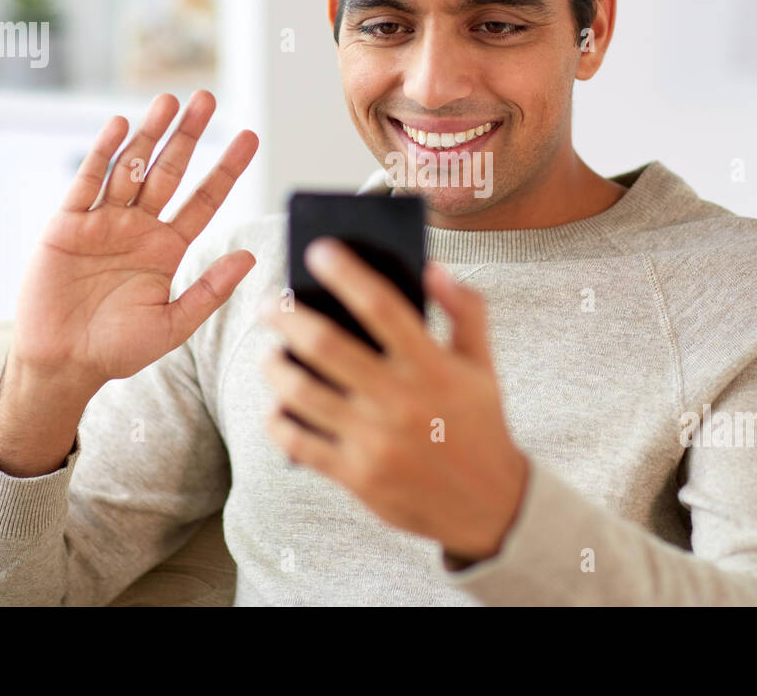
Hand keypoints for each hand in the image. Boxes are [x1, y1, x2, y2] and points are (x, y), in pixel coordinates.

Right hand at [10, 89, 258, 403]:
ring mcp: (103, 223)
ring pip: (131, 168)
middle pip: (169, 171)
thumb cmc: (117, 349)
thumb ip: (210, 290)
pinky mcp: (67, 225)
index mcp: (167, 248)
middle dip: (188, 136)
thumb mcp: (173, 324)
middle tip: (207, 99)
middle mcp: (139, 228)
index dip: (226, 168)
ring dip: (149, 134)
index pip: (205, 199)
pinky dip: (102, 154)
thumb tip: (248, 256)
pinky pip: (88, 183)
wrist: (62, 363)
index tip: (250, 137)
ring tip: (168, 101)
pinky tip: (119, 126)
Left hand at [258, 238, 528, 562]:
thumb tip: (433, 269)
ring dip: (274, 365)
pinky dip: (278, 419)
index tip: (318, 250)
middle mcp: (400, 400)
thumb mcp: (483, 364)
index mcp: (432, 367)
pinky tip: (276, 404)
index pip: (381, 306)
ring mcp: (374, 441)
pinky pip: (298, 442)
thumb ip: (466, 310)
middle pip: (326, 345)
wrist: (489, 505)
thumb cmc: (481, 424)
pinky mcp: (356, 476)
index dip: (346, 272)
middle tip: (267, 303)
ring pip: (301, 392)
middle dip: (286, 316)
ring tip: (269, 353)